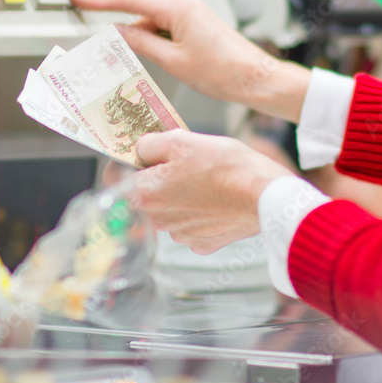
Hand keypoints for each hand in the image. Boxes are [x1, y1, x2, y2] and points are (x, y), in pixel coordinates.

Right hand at [68, 0, 310, 122]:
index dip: (98, 1)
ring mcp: (192, 12)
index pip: (127, 0)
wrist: (256, 78)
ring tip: (154, 64)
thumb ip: (141, 44)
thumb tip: (117, 32)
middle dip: (125, 30)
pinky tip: (162, 60)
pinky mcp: (197, 23)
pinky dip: (157, 42)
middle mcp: (184, 4)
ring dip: (144, 41)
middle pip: (140, 12)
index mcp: (177, 8)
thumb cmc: (223, 71)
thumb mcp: (173, 62)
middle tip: (109, 48)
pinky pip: (167, 28)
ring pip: (154, 23)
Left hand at [126, 129, 291, 254]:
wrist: (265, 196)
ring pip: (169, 208)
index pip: (116, 178)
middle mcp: (158, 220)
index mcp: (145, 194)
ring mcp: (180, 235)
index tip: (136, 154)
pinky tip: (215, 197)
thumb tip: (140, 149)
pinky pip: (191, 223)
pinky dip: (199, 211)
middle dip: (158, 177)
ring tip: (205, 177)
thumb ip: (150, 144)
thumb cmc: (227, 168)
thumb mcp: (181, 140)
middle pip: (145, 193)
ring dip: (179, 194)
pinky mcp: (203, 242)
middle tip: (181, 161)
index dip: (125, 161)